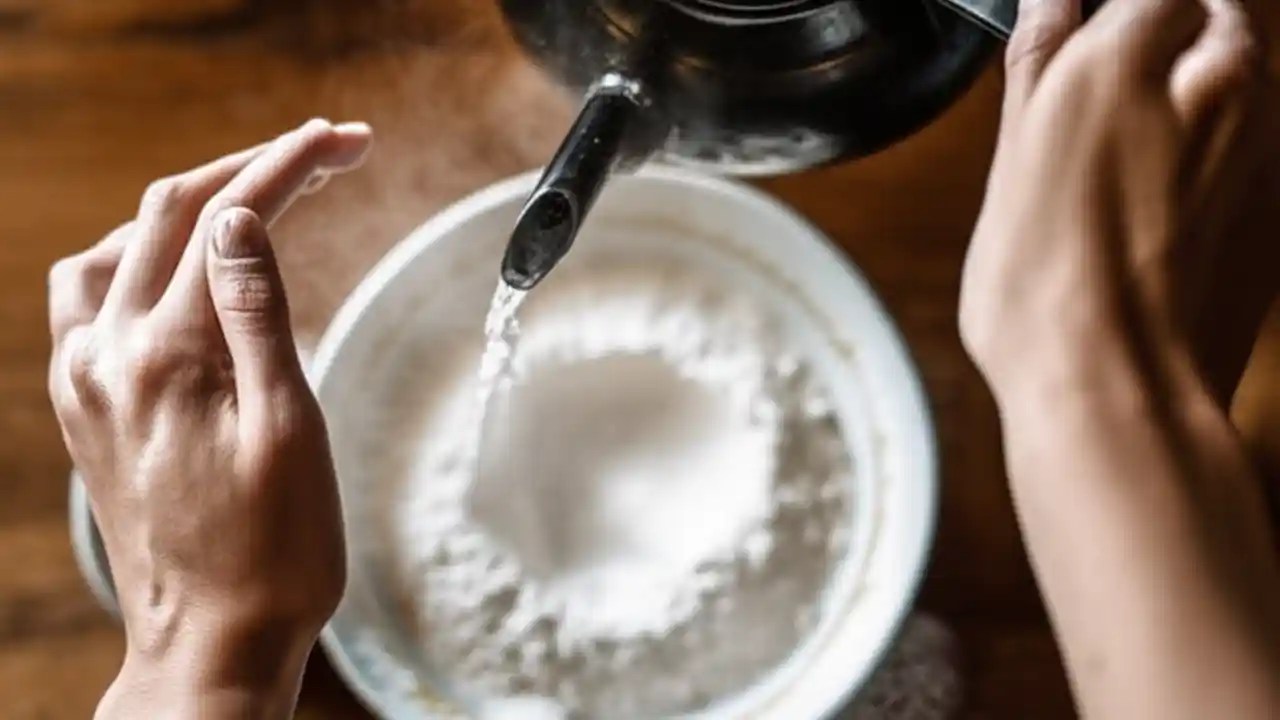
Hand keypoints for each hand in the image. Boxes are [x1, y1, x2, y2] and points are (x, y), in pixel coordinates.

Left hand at [48, 119, 372, 718]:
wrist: (210, 643)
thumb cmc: (271, 552)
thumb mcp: (289, 430)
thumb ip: (256, 315)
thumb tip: (238, 219)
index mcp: (165, 356)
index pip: (228, 221)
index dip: (291, 167)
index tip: (344, 142)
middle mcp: (105, 355)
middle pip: (168, 215)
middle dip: (251, 168)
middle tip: (325, 153)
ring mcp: (84, 379)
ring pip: (117, 247)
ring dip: (188, 207)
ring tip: (257, 196)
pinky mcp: (84, 405)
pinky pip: (88, 296)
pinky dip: (137, 256)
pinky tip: (175, 268)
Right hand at [961, 0, 1274, 404]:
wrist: (1119, 393)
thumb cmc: (1046, 289)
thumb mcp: (1012, 159)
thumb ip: (1040, 60)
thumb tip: (1052, 1)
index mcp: (1133, 55)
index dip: (1116, 10)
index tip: (1085, 29)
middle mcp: (1221, 81)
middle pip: (1217, 7)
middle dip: (1173, 25)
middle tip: (1113, 76)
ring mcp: (1266, 144)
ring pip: (1250, 69)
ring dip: (1204, 79)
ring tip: (1136, 142)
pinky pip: (1263, 139)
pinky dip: (1226, 142)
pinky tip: (1166, 198)